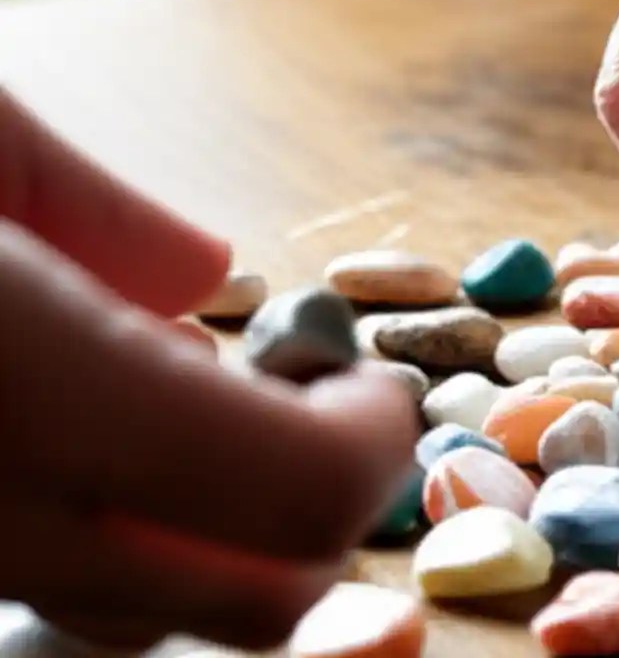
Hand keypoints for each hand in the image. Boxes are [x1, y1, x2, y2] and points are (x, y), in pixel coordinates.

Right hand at [0, 92, 416, 649]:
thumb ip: (93, 209)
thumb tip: (203, 270)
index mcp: (40, 391)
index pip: (291, 494)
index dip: (370, 449)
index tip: (369, 390)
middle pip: (249, 601)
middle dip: (325, 521)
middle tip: (313, 423)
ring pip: (149, 622)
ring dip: (225, 544)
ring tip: (196, 427)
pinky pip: (64, 599)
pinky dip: (126, 548)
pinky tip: (99, 454)